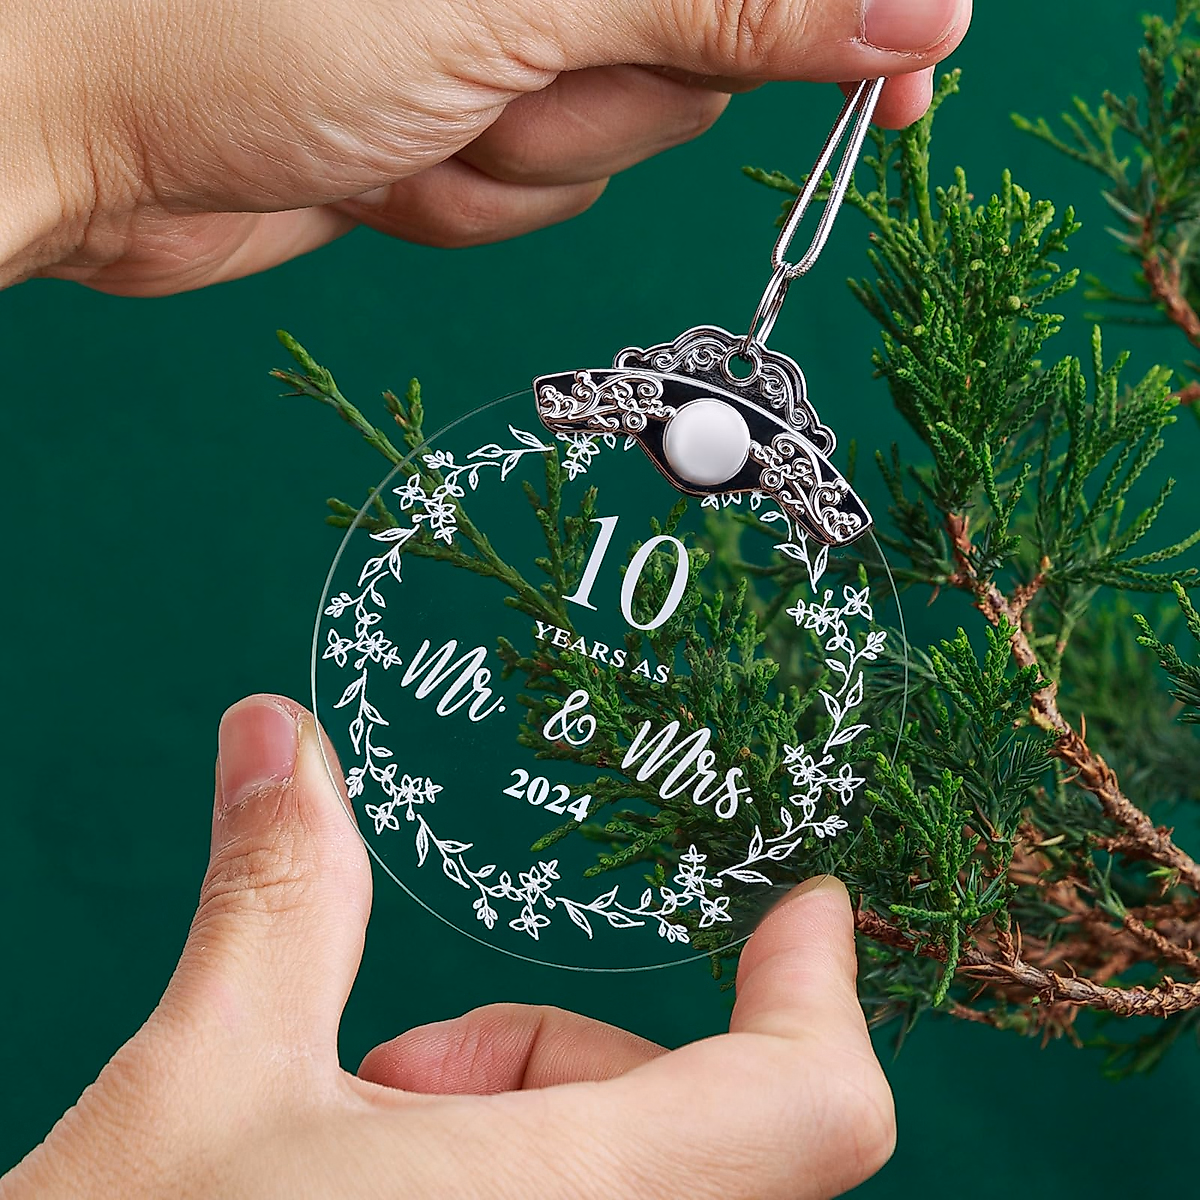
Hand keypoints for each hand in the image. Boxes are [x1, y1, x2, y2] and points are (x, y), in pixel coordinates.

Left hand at [2, 0, 969, 293]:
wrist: (93, 126)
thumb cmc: (247, 12)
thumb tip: (917, 9)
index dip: (853, 3)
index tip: (917, 78)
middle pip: (708, 38)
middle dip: (615, 90)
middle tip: (487, 75)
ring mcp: (506, 23)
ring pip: (624, 128)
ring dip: (522, 153)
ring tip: (406, 115)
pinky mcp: (464, 108)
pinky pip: (543, 186)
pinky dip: (469, 196)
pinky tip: (381, 159)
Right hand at [2, 695, 893, 1199]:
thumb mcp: (203, 1084)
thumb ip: (280, 894)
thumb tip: (276, 736)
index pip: (812, 1108)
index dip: (821, 992)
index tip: (798, 906)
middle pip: (704, 1133)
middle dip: (563, 1059)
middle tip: (407, 1067)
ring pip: (647, 1184)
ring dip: (528, 1131)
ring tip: (369, 1137)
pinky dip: (526, 1190)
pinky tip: (379, 1193)